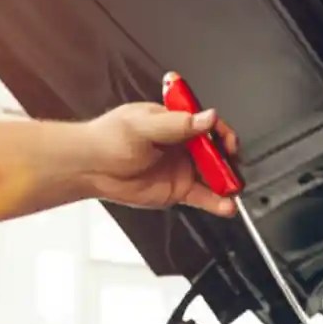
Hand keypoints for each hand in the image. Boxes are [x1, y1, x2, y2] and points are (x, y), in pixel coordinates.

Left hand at [72, 102, 240, 216]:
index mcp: (176, 121)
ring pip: (214, 175)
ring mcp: (183, 168)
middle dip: (228, 160)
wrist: (90, 168)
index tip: (227, 142)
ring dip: (227, 183)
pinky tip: (226, 206)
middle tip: (230, 169)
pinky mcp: (178, 190)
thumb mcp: (143, 126)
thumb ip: (178, 124)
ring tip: (232, 190)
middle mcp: (184, 144)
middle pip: (217, 152)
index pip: (208, 124)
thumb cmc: (108, 140)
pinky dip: (217, 203)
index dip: (222, 133)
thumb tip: (207, 117)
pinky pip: (203, 197)